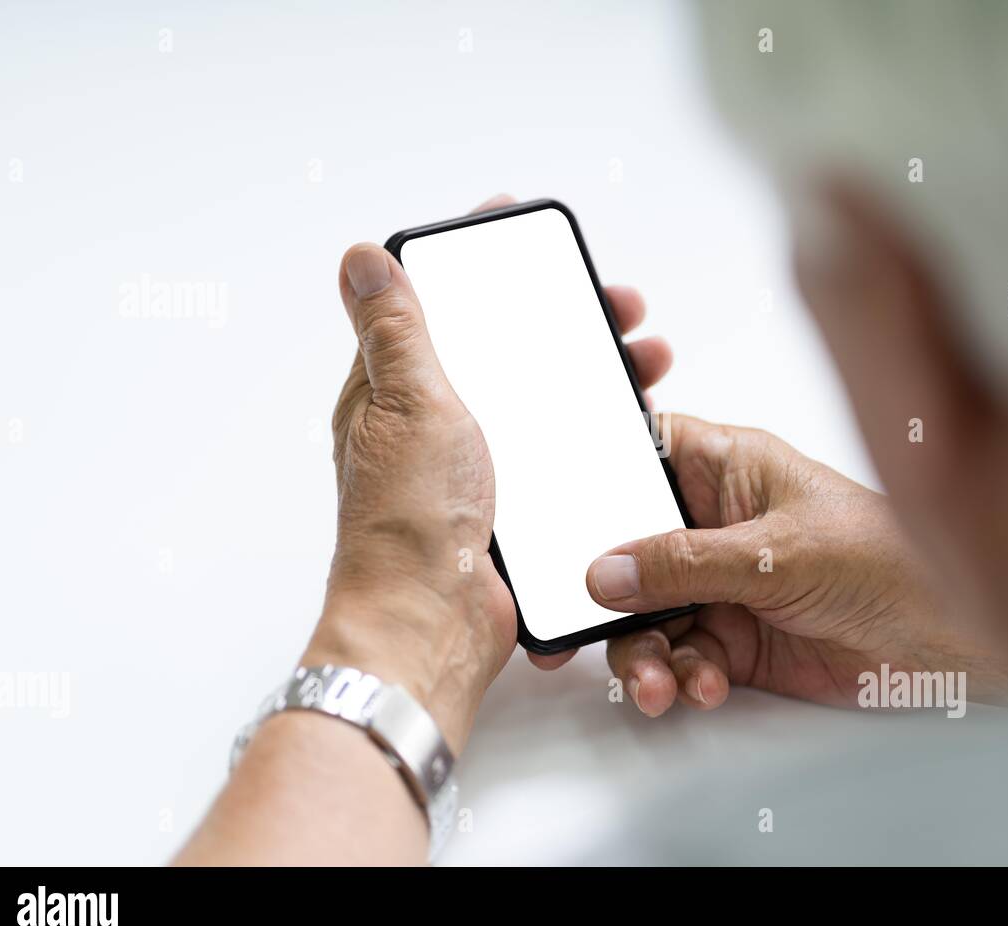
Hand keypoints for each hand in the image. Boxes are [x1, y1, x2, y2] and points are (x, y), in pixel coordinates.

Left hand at [301, 196, 672, 751]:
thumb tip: (362, 260)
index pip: (435, 302)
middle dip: (562, 316)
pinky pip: (558, 450)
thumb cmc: (407, 524)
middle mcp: (432, 423)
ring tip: (646, 359)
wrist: (433, 624)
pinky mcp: (511, 503)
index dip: (477, 258)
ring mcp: (473, 464)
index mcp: (394, 391)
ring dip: (592, 371)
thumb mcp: (407, 405)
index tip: (516, 219)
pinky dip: (595, 428)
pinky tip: (632, 421)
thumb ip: (396, 331)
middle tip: (615, 302)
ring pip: (541, 397)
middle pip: (505, 346)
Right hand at [580, 414, 1007, 716]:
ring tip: (657, 683)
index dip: (592, 483)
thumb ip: (684, 563)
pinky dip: (682, 677)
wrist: (956, 643)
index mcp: (729, 467)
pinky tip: (702, 686)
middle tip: (579, 634)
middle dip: (605, 596)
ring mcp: (724, 584)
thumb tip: (605, 570)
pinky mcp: (737, 640)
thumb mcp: (777, 552)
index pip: (639, 459)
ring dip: (642, 653)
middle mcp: (717, 523)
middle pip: (628, 552)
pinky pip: (681, 657)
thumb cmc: (893, 558)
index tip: (550, 524)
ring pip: (647, 615)